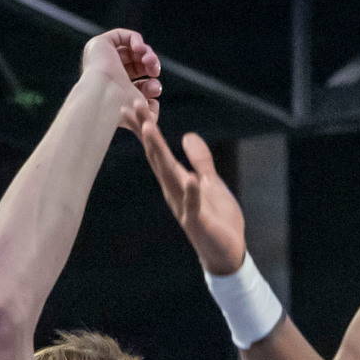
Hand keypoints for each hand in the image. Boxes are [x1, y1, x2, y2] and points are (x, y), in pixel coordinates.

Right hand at [81, 28, 161, 131]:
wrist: (104, 96)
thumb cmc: (122, 109)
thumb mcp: (141, 112)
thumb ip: (149, 112)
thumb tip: (154, 106)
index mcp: (113, 90)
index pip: (137, 82)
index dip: (150, 83)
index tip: (155, 90)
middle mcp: (106, 74)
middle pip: (136, 64)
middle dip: (151, 66)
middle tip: (155, 71)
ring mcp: (101, 59)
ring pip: (131, 50)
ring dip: (147, 54)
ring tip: (150, 61)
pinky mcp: (99, 45)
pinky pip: (122, 36)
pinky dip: (136, 40)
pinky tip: (140, 50)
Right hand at [135, 120, 247, 275]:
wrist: (227, 254)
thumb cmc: (217, 219)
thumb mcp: (210, 183)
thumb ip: (200, 161)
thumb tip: (188, 136)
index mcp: (177, 182)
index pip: (158, 152)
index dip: (146, 129)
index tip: (132, 105)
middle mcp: (174, 192)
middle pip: (158, 158)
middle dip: (146, 132)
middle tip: (133, 106)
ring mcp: (184, 207)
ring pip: (169, 176)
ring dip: (159, 152)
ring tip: (150, 129)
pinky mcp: (199, 221)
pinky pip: (193, 205)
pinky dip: (191, 192)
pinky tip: (190, 178)